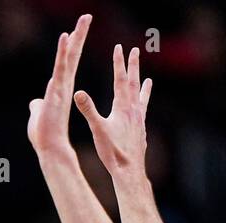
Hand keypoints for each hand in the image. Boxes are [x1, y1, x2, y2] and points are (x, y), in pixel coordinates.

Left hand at [27, 14, 91, 160]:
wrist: (49, 149)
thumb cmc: (45, 136)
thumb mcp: (39, 115)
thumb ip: (38, 106)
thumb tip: (35, 102)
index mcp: (61, 88)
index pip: (68, 62)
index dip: (72, 46)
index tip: (76, 30)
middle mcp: (64, 85)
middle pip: (73, 55)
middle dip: (80, 34)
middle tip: (87, 16)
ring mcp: (62, 87)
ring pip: (69, 57)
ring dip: (76, 37)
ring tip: (84, 19)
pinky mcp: (57, 92)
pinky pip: (61, 67)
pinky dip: (63, 52)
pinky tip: (65, 36)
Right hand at [75, 44, 151, 179]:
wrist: (130, 171)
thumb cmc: (113, 151)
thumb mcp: (97, 129)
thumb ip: (88, 109)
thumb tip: (77, 92)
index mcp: (122, 107)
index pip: (120, 79)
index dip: (119, 63)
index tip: (119, 48)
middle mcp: (134, 111)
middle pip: (134, 83)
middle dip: (133, 67)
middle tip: (135, 52)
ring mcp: (139, 121)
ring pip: (142, 98)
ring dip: (143, 86)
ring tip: (148, 79)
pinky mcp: (141, 131)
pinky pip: (143, 113)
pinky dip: (144, 107)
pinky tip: (142, 111)